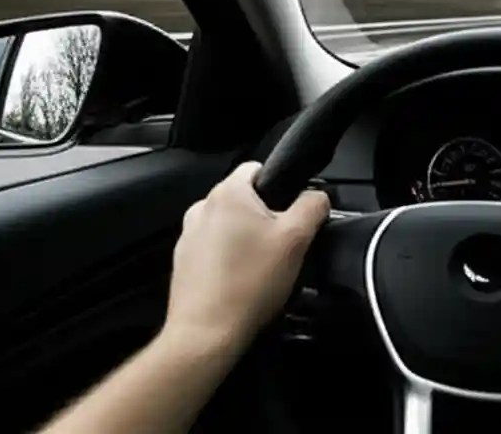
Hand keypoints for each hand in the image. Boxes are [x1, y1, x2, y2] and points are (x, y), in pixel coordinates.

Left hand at [163, 161, 329, 356]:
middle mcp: (201, 207)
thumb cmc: (251, 282)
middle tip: (283, 248)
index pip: (259, 168)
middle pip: (245, 200)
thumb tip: (317, 196)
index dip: (282, 187)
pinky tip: (241, 283)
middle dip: (265, 218)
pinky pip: (214, 250)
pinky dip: (229, 260)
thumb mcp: (297, 239)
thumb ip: (313, 206)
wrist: (207, 333)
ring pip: (230, 226)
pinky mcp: (182, 262)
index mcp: (227, 192)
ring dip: (247, 240)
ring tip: (262, 270)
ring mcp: (187, 235)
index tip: (293, 216)